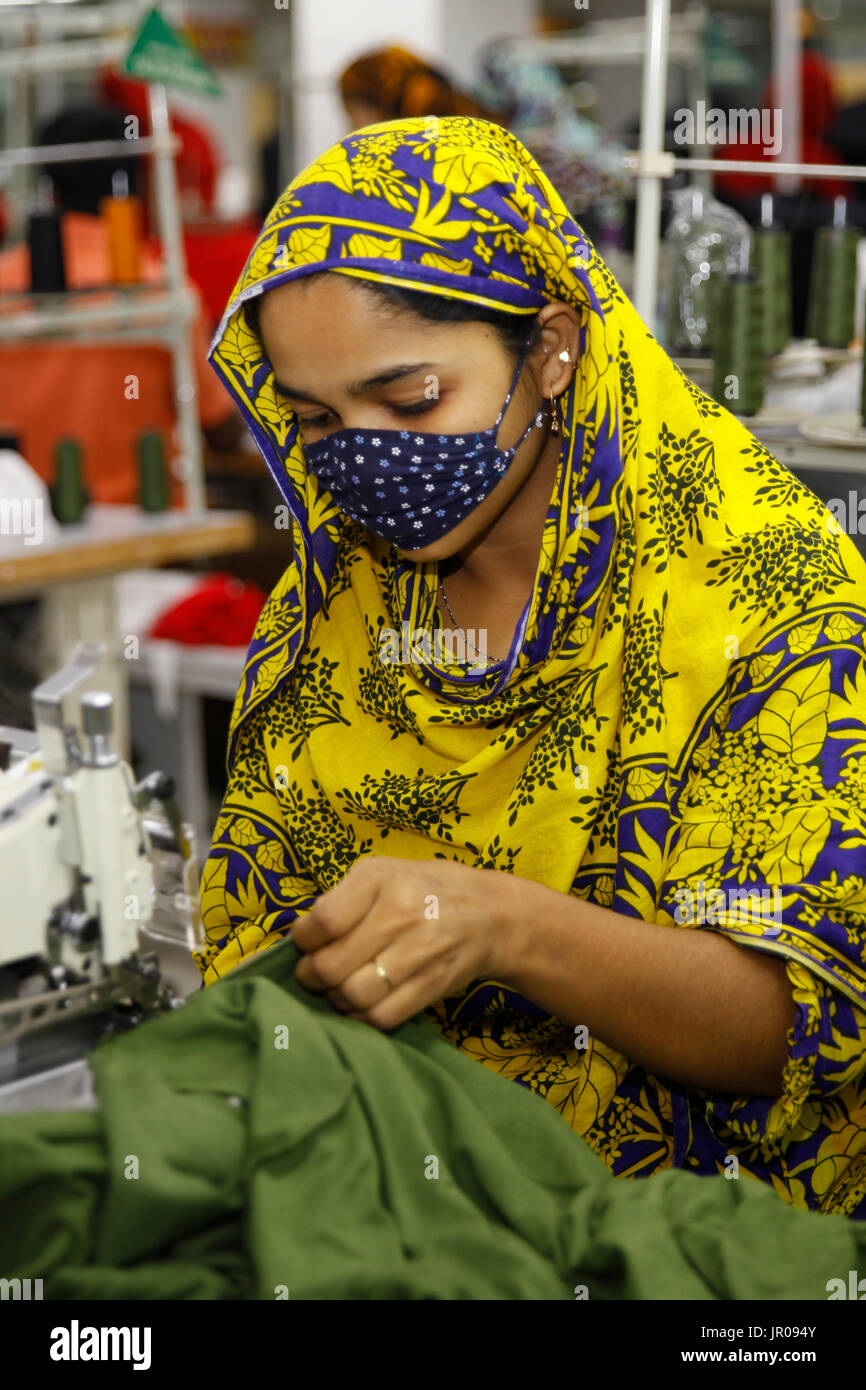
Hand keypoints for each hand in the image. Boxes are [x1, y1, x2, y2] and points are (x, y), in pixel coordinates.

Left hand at [290, 855, 522, 1030]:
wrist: (490, 914)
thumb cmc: (423, 891)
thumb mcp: (382, 873)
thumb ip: (342, 899)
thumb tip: (302, 937)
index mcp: (379, 879)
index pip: (322, 921)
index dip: (303, 940)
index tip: (306, 943)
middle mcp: (400, 913)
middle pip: (332, 966)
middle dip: (312, 976)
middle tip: (314, 974)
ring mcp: (419, 952)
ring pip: (354, 995)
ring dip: (336, 998)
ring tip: (338, 988)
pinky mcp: (432, 985)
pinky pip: (382, 1016)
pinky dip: (362, 1017)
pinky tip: (361, 1003)